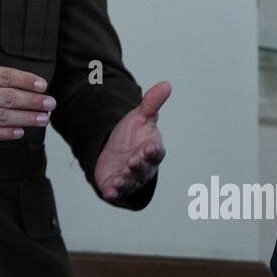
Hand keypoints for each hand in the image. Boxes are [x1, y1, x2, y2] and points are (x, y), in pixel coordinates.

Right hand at [0, 8, 54, 139]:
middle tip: (50, 103)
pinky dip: (4, 134)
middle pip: (6, 97)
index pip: (2, 76)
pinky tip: (19, 132)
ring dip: (24, 118)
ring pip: (0, 117)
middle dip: (31, 101)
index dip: (24, 80)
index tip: (41, 83)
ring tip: (42, 119)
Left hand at [95, 82, 170, 200]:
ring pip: (131, 182)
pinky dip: (114, 192)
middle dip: (139, 166)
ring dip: (126, 181)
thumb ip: (151, 103)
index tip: (149, 147)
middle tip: (133, 161)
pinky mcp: (116, 185)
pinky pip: (117, 191)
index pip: (157, 153)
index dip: (154, 151)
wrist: (114, 151)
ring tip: (119, 179)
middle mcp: (143, 167)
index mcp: (151, 150)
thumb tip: (166, 84)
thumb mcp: (140, 117)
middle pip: (144, 169)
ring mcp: (130, 178)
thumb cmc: (133, 136)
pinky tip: (109, 191)